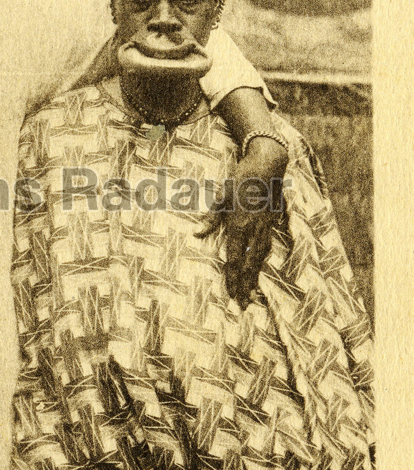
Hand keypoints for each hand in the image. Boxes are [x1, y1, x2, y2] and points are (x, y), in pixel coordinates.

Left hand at [197, 138, 287, 309]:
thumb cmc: (240, 178)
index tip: (230, 294)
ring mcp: (265, 227)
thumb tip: (197, 234)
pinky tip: (260, 267)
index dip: (231, 278)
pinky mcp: (272, 222)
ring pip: (260, 258)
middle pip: (249, 265)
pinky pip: (267, 246)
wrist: (267, 164)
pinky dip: (262, 260)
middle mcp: (253, 230)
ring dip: (255, 276)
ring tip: (252, 293)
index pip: (234, 259)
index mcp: (238, 226)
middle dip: (245, 286)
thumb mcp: (221, 196)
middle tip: (243, 305)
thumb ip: (211, 218)